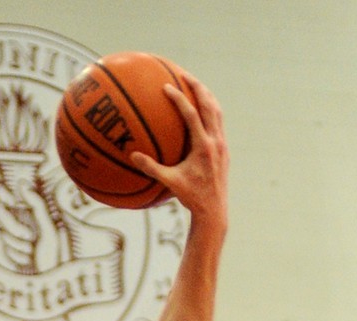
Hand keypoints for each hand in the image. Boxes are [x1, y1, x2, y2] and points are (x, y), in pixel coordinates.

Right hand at [131, 71, 227, 224]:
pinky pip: (218, 123)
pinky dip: (210, 111)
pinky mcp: (224, 149)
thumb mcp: (169, 182)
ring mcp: (222, 144)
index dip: (179, 99)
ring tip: (195, 85)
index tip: (167, 87)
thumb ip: (151, 168)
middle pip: (210, 105)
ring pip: (217, 112)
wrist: (214, 210)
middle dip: (198, 87)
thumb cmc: (190, 197)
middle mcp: (215, 141)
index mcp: (203, 147)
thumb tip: (132, 155)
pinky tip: (200, 109)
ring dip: (207, 96)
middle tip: (184, 74)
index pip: (192, 115)